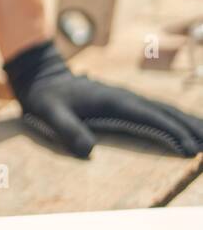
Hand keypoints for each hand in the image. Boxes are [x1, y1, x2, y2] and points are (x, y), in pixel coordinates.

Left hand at [5, 40, 202, 157]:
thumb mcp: (50, 113)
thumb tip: (89, 152)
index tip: (191, 148)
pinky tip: (182, 126)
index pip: (151, 118)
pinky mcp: (123, 101)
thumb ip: (67, 130)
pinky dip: (173, 118)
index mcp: (114, 101)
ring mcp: (126, 98)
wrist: (42, 77)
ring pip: (164, 109)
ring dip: (186, 122)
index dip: (173, 132)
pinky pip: (155, 110)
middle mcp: (126, 97)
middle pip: (166, 112)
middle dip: (190, 128)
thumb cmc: (45, 98)